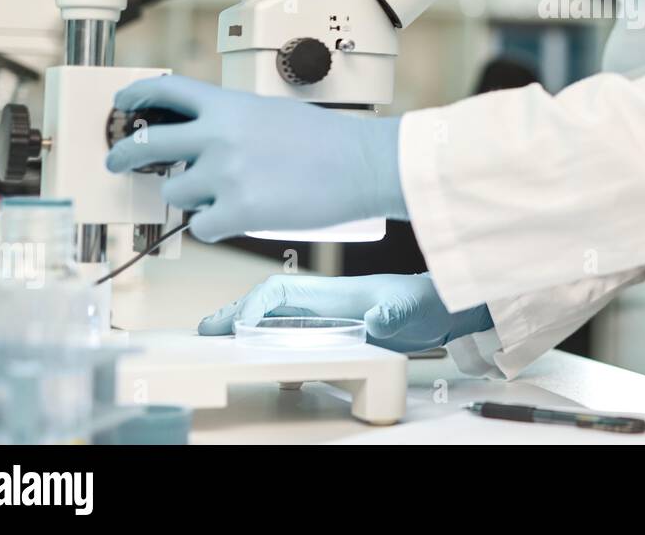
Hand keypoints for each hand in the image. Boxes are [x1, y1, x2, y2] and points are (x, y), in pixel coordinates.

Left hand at [104, 74, 404, 242]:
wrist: (363, 165)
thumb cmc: (329, 142)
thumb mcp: (273, 115)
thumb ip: (233, 125)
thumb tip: (201, 146)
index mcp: (229, 107)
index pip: (168, 90)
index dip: (137, 94)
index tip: (122, 103)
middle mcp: (218, 138)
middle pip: (146, 146)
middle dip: (122, 157)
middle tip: (115, 163)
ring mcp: (223, 176)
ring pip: (174, 194)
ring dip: (192, 198)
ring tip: (228, 196)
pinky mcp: (235, 212)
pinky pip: (201, 228)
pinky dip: (217, 226)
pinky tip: (243, 217)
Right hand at [197, 273, 492, 352]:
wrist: (438, 307)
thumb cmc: (423, 304)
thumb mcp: (412, 309)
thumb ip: (393, 312)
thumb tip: (377, 317)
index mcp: (332, 292)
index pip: (280, 290)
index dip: (254, 305)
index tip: (236, 327)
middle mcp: (323, 300)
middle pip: (268, 300)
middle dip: (236, 311)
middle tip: (206, 331)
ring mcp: (326, 313)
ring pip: (275, 313)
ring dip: (246, 322)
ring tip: (218, 338)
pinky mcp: (333, 328)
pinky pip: (290, 329)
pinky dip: (269, 336)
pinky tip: (259, 353)